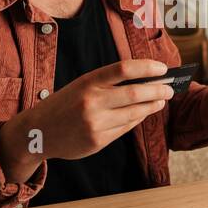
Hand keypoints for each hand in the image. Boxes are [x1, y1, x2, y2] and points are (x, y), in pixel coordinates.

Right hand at [0, 58, 174, 182]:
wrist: (37, 132)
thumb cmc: (64, 104)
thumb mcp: (81, 86)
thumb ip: (109, 84)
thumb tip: (146, 82)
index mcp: (87, 82)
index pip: (124, 69)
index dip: (147, 67)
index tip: (163, 68)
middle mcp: (92, 101)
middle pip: (136, 93)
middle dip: (158, 90)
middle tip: (170, 88)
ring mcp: (95, 123)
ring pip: (135, 113)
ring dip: (153, 105)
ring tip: (161, 100)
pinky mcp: (98, 140)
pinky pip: (126, 127)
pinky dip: (138, 118)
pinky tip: (144, 113)